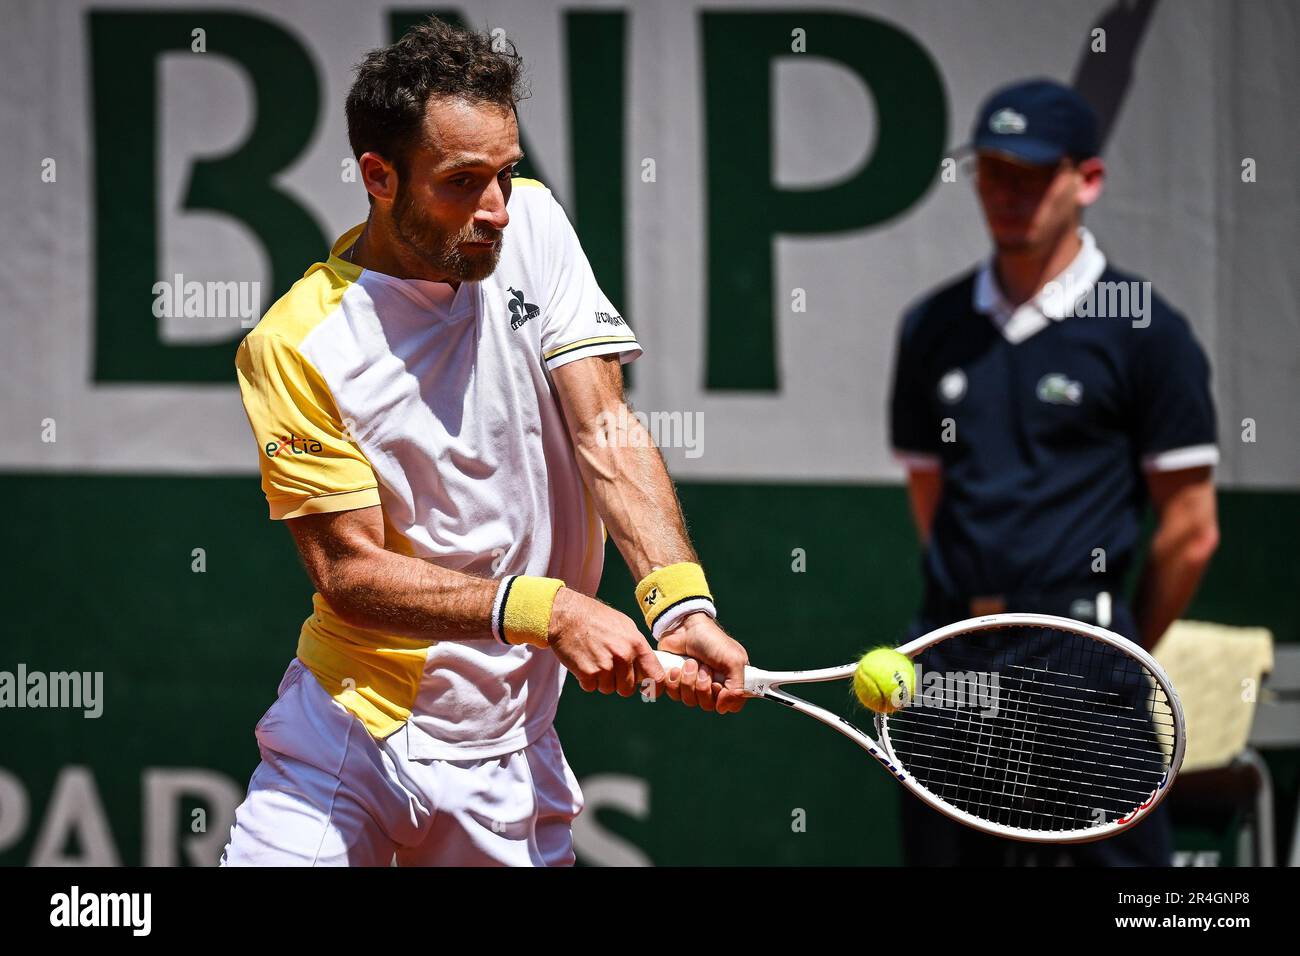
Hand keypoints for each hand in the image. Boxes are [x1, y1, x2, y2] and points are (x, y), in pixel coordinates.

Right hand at [548, 588, 665, 697]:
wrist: (566, 615)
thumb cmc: (596, 618)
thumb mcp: (625, 626)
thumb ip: (637, 647)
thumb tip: (647, 665)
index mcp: (636, 644)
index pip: (655, 676)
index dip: (653, 687)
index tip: (648, 690)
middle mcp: (623, 656)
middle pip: (628, 688)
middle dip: (619, 683)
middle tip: (609, 668)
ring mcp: (605, 666)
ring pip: (608, 689)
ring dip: (601, 680)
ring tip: (594, 660)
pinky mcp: (588, 673)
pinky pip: (591, 687)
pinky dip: (587, 680)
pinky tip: (584, 662)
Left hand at [657, 613, 748, 713]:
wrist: (684, 626)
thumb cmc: (711, 640)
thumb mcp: (733, 660)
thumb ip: (736, 687)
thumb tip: (723, 709)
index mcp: (732, 681)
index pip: (731, 706)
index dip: (723, 700)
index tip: (718, 686)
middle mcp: (714, 686)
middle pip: (709, 705)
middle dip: (703, 686)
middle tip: (703, 668)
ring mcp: (695, 685)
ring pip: (691, 701)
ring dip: (689, 681)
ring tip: (690, 663)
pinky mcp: (678, 683)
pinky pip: (675, 695)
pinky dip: (674, 682)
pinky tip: (676, 668)